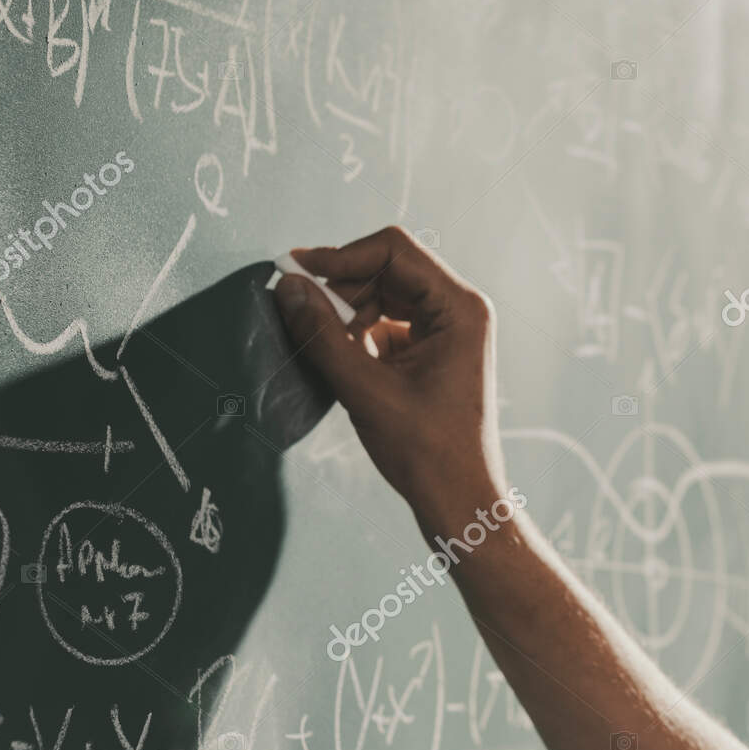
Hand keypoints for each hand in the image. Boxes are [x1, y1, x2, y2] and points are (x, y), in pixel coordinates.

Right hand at [273, 226, 509, 535]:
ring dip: (346, 312)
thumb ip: (323, 335)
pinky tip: (339, 359)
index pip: (394, 250)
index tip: (294, 270)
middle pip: (388, 268)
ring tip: (322, 344)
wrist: (459, 499)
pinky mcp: (432, 350)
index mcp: (460, 308)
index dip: (340, 256)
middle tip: (299, 312)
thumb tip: (288, 286)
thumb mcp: (365, 390)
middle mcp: (460, 310)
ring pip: (383, 295)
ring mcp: (447, 329)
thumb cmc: (427, 452)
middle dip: (341, 287)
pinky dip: (357, 333)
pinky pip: (386, 322)